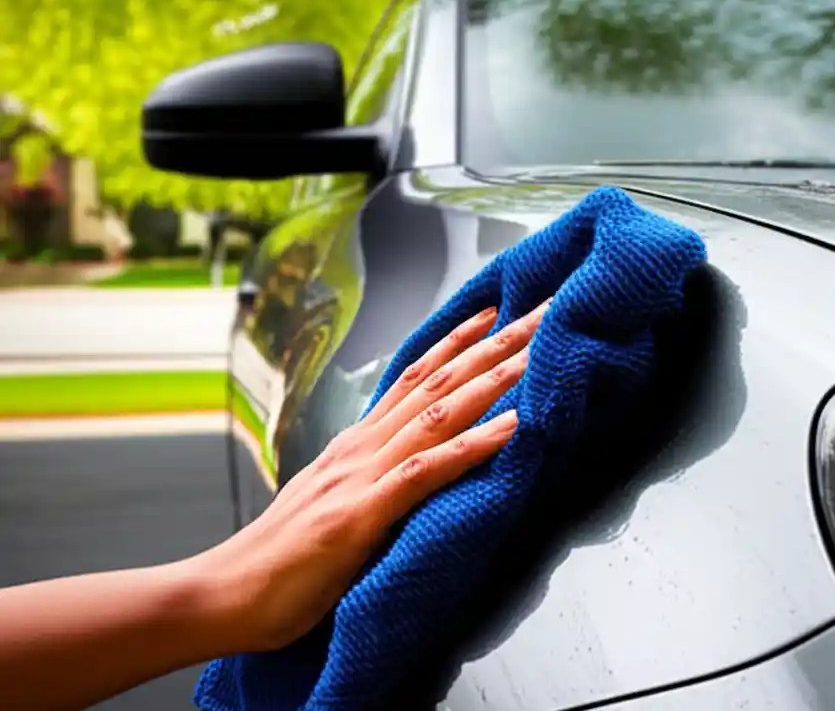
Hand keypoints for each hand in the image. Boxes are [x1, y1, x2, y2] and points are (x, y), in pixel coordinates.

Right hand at [188, 302, 547, 651]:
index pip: (413, 378)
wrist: (223, 596)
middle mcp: (360, 449)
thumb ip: (367, 481)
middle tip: (539, 311)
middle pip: (436, 382)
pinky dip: (471, 445)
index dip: (456, 343)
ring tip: (535, 352)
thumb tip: (402, 470)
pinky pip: (427, 472)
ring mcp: (360, 478)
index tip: (496, 314)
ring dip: (492, 381)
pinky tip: (511, 427)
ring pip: (437, 414)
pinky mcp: (361, 517)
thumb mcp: (333, 508)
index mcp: (355, 446)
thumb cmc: (279, 563)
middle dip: (493, 345)